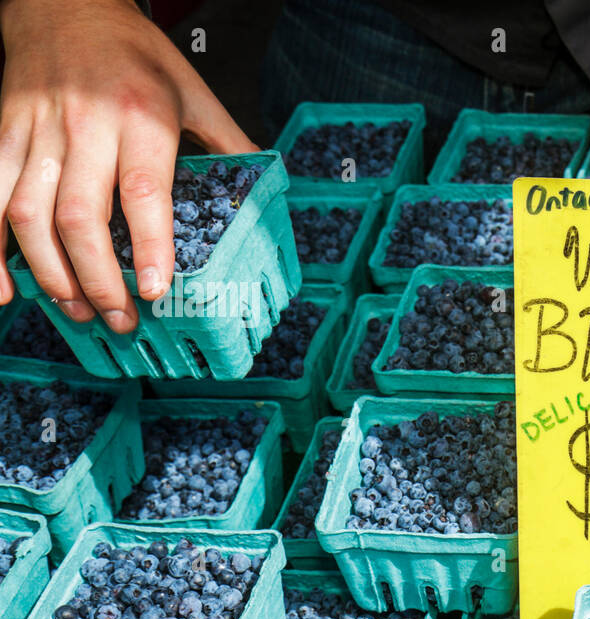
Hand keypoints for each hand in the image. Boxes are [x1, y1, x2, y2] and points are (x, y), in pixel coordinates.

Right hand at [0, 0, 256, 331]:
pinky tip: (5, 290)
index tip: (154, 291)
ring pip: (29, 213)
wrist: (62, 0)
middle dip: (98, 278)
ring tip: (78, 310)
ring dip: (50, 273)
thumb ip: (228, 141)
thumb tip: (267, 188)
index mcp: (141, 117)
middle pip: (80, 215)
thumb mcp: (193, 90)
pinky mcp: (2, 132)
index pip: (143, 191)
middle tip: (119, 319)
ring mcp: (37, 131)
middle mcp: (85, 126)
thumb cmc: (134, 51)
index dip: (149, 246)